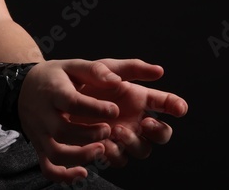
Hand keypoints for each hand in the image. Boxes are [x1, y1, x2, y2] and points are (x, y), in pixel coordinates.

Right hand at [17, 59, 132, 182]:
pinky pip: (47, 167)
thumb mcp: (73, 65)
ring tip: (101, 149)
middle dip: (89, 135)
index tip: (114, 109)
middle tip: (108, 130)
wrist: (24, 88)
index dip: (94, 108)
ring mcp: (40, 133)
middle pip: (62, 131)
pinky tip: (83, 172)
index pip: (71, 102)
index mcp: (53, 91)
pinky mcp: (39, 146)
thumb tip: (116, 81)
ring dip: (80, 156)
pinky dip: (63, 175)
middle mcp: (43, 114)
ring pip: (55, 153)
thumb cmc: (55, 76)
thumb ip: (96, 70)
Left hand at [72, 59, 188, 168]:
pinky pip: (113, 161)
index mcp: (137, 100)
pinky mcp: (98, 150)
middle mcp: (131, 122)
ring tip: (116, 131)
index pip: (165, 106)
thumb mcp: (105, 68)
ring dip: (132, 145)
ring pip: (137, 152)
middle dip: (158, 133)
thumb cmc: (83, 78)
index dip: (175, 106)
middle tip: (144, 123)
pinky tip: (100, 148)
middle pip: (158, 137)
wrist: (50, 93)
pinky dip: (111, 157)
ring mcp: (116, 138)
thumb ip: (130, 68)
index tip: (178, 107)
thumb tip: (159, 71)